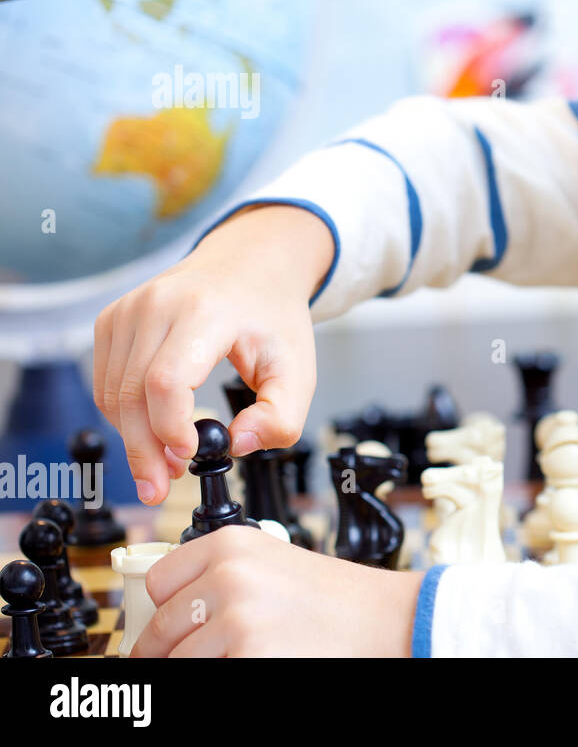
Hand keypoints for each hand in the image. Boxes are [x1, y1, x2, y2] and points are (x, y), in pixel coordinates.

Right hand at [92, 204, 331, 504]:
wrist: (250, 266)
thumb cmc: (272, 318)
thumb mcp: (298, 370)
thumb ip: (281, 417)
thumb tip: (239, 445)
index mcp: (206, 312)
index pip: (166, 380)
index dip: (169, 427)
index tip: (188, 457)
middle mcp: (157, 305)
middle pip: (132, 395)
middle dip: (145, 450)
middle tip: (163, 487)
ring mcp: (128, 310)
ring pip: (112, 394)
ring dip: (133, 438)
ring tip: (165, 462)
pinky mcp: (112, 319)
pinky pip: (105, 382)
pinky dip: (124, 415)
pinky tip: (153, 430)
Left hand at [133, 526, 421, 656]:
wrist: (383, 619)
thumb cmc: (333, 596)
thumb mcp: (270, 562)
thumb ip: (217, 576)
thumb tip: (164, 615)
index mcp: (229, 544)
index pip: (158, 583)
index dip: (164, 610)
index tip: (171, 628)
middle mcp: (227, 577)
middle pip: (159, 630)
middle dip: (172, 650)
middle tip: (201, 654)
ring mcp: (236, 621)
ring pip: (178, 662)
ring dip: (202, 665)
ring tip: (240, 655)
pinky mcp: (248, 659)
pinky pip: (208, 677)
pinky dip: (228, 673)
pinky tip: (257, 661)